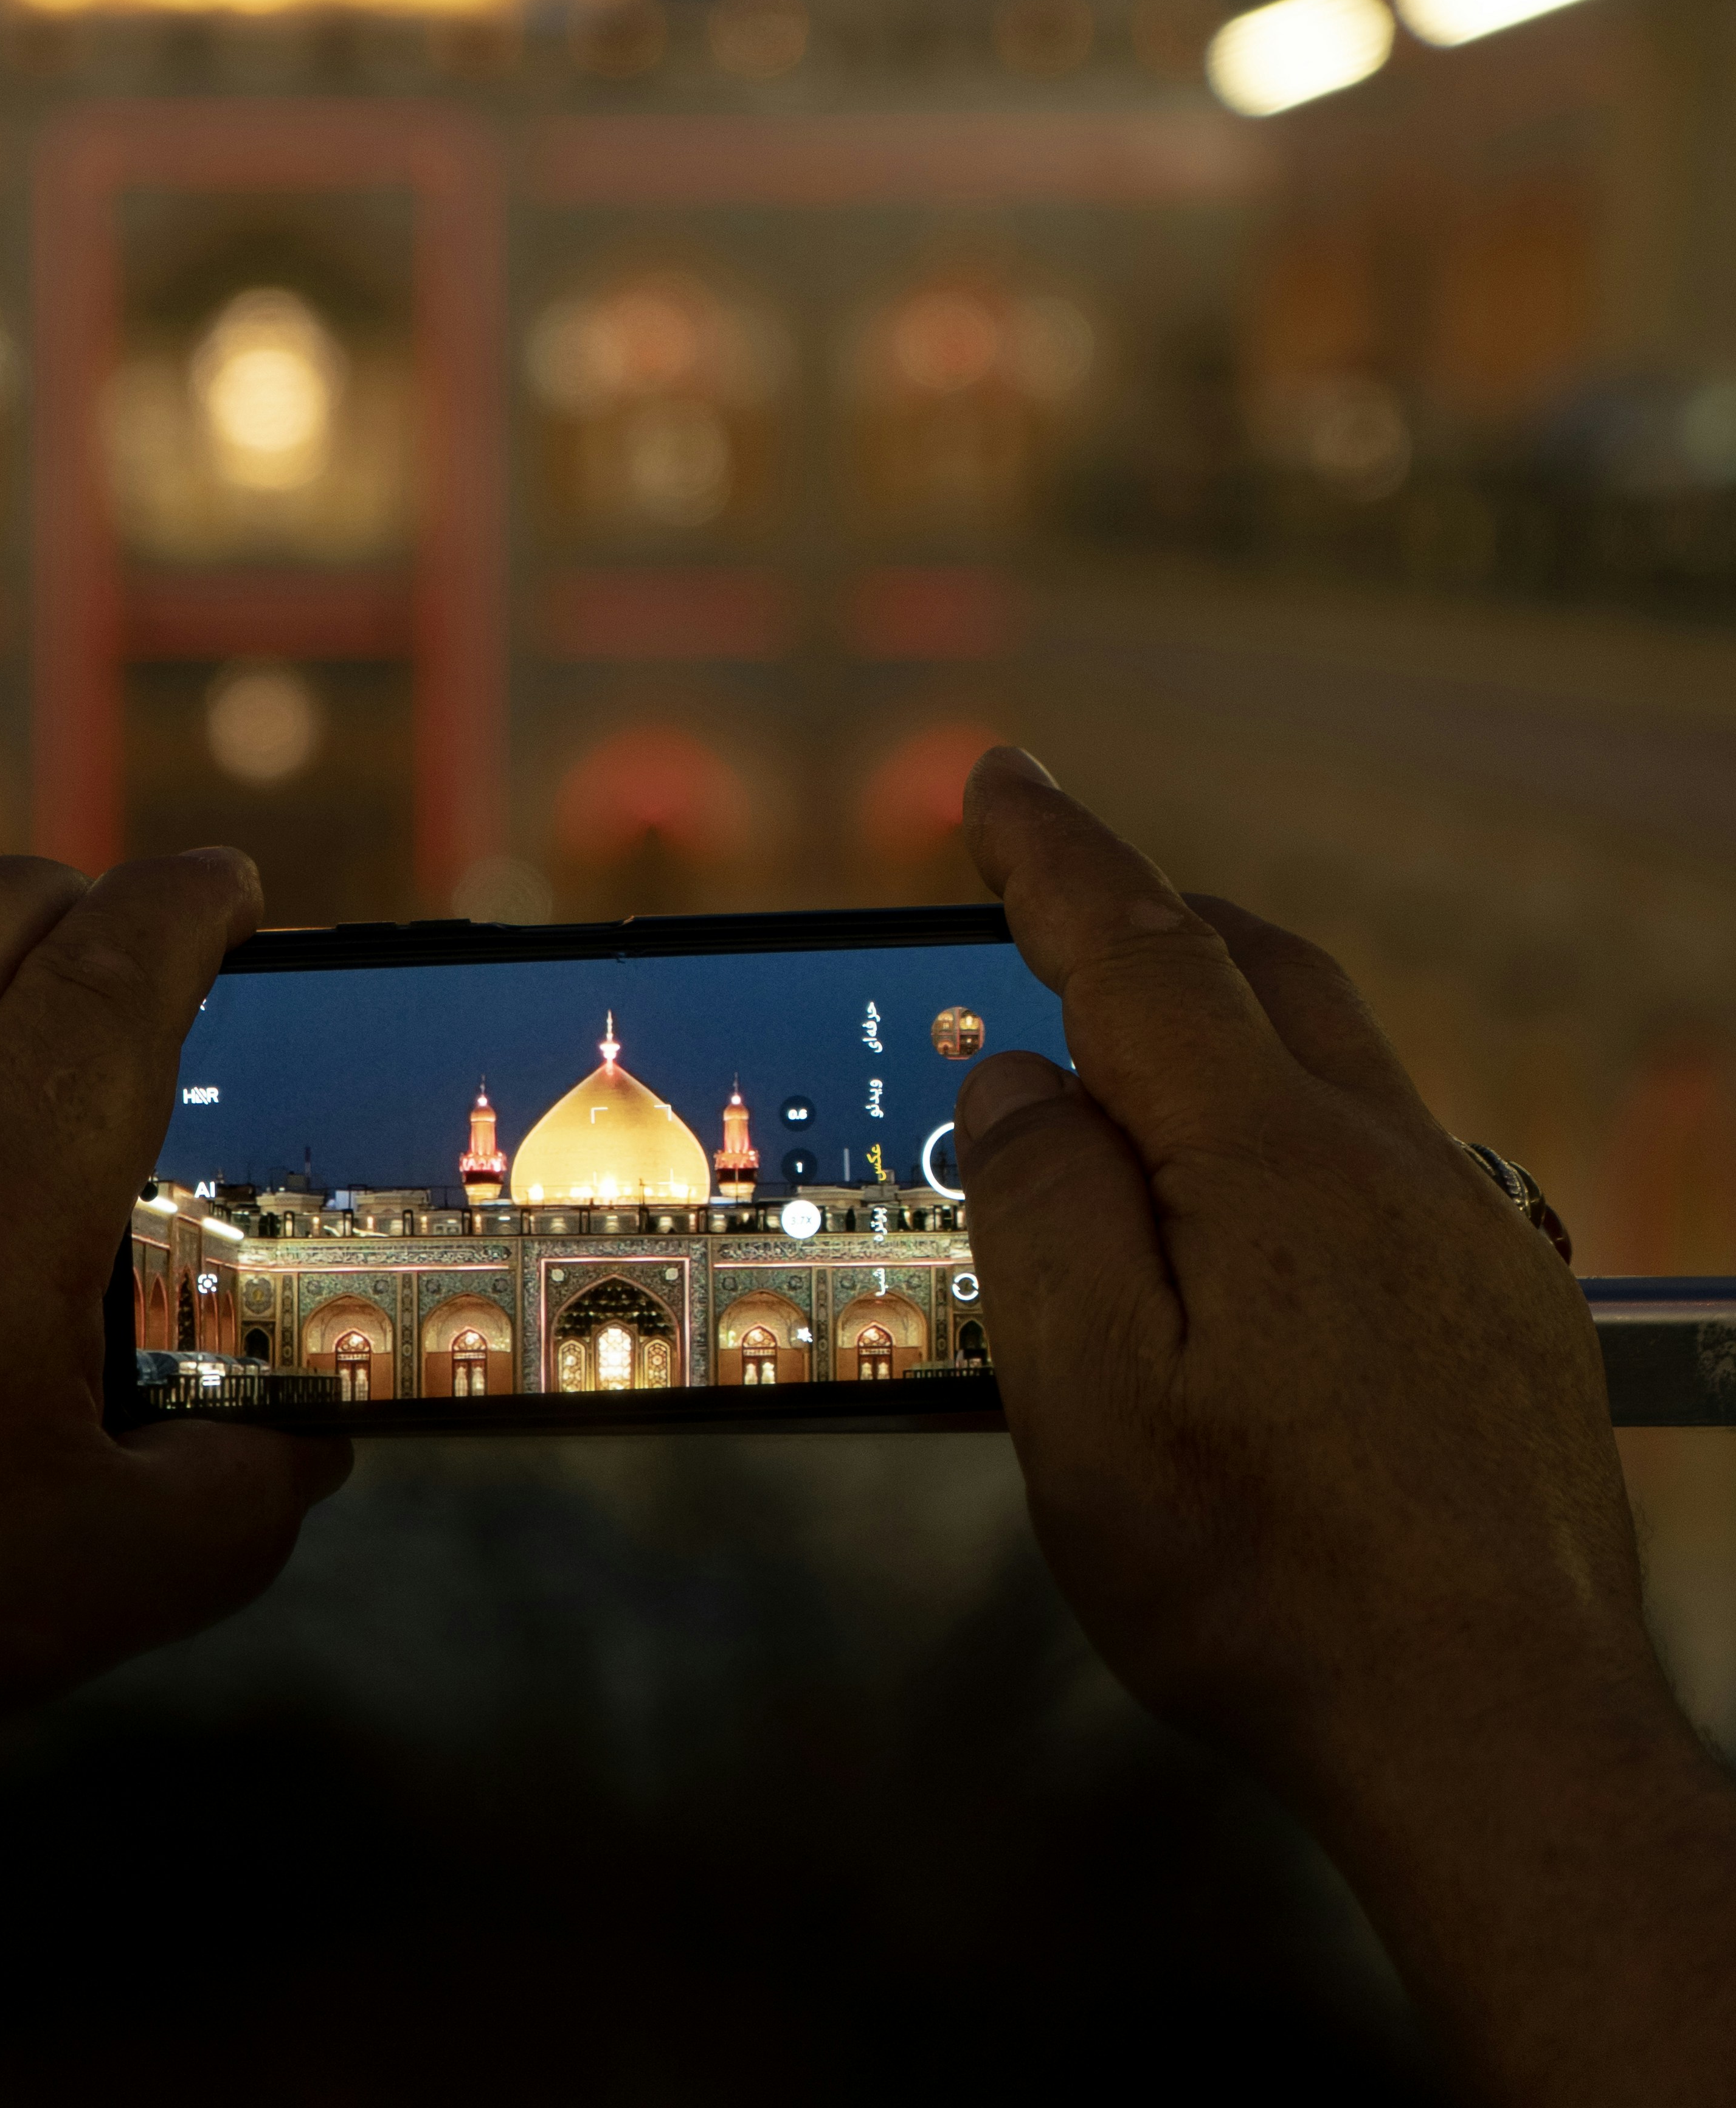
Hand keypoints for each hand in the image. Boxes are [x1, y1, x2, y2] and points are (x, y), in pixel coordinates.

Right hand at [956, 746, 1735, 2105]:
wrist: (1502, 1740)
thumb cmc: (1274, 1589)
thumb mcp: (1087, 1404)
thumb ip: (1042, 1213)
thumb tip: (1019, 1082)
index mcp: (1270, 1164)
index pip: (1137, 949)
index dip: (1056, 855)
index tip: (1004, 777)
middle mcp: (1388, 1166)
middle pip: (1261, 973)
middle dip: (1151, 916)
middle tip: (1060, 905)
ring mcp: (1469, 1238)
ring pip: (1340, 1062)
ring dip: (1233, 1022)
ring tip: (1143, 1063)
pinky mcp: (1513, 1318)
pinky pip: (1392, 1162)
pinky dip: (1301, 1131)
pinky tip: (1263, 1224)